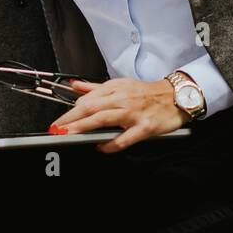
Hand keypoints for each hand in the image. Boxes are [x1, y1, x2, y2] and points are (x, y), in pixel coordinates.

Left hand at [49, 77, 185, 152]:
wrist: (176, 96)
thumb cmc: (146, 93)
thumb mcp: (120, 85)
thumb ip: (95, 87)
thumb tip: (75, 86)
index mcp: (115, 88)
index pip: (87, 99)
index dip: (70, 110)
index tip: (58, 121)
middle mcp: (123, 99)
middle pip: (91, 108)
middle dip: (70, 119)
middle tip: (56, 129)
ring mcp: (134, 113)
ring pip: (104, 119)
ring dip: (84, 128)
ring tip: (70, 136)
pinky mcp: (145, 127)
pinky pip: (125, 138)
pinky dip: (111, 144)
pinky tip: (101, 148)